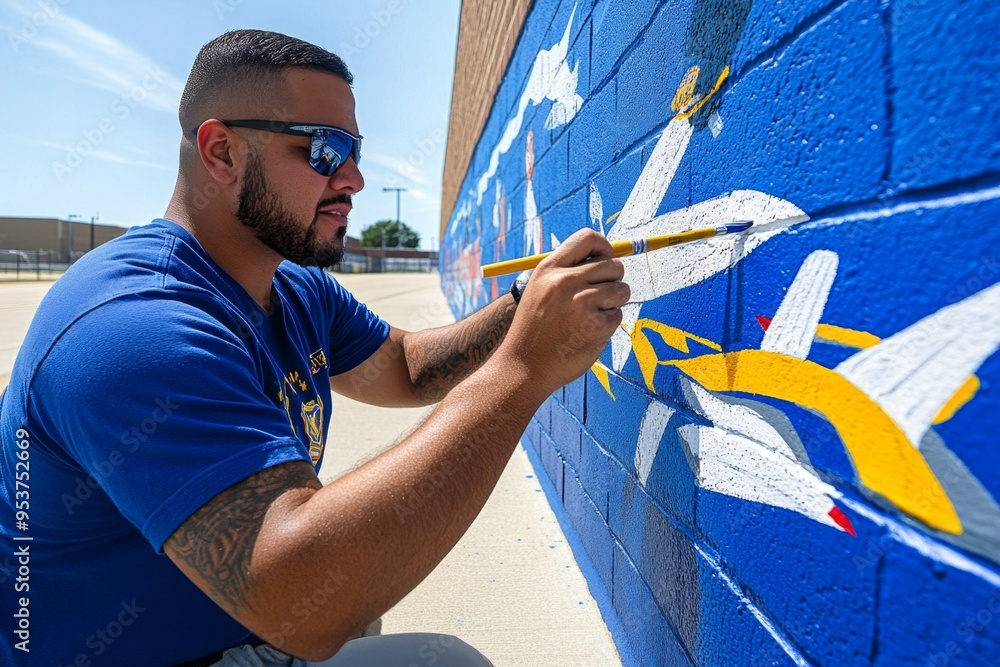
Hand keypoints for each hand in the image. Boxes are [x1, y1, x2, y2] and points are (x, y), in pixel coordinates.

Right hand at [498, 229, 628, 394]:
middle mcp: (565, 281)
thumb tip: (609, 258)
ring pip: (622, 290)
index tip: (605, 260)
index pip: (588, 238)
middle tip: (599, 297)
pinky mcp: (596, 325)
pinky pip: (618, 315)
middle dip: (613, 280)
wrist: (523, 366)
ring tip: (590, 317)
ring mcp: (582, 303)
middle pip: (613, 265)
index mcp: (550, 268)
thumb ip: (567, 272)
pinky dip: (608, 325)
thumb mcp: (540, 289)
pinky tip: (587, 334)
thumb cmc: (535, 328)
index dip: (604, 247)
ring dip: (613, 303)